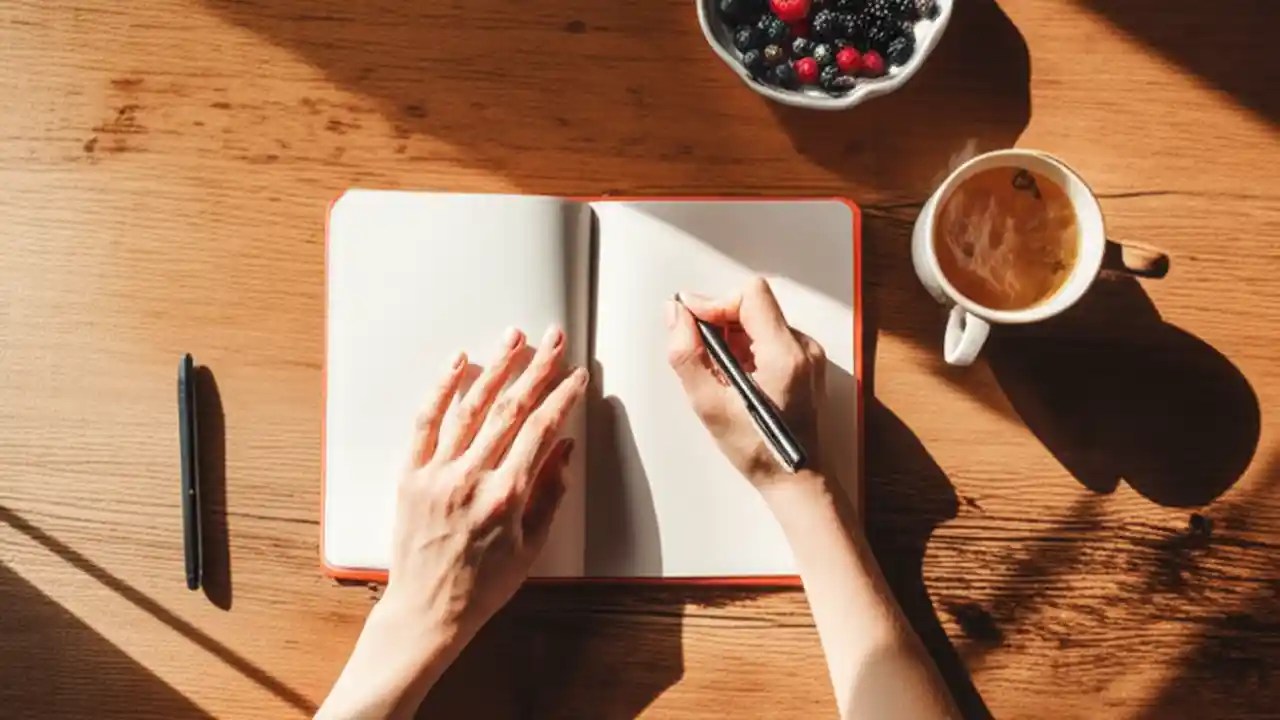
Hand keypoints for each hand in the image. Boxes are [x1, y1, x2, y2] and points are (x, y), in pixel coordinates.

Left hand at [383, 325, 587, 641]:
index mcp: (505, 497)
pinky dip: (441, 389)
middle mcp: (469, 478)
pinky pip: (425, 422)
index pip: (540, 431)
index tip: (576, 377)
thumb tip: (564, 449)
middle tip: (554, 340)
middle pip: (509, 409)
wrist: (427, 610)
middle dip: (536, 369)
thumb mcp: (531, 546)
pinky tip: (457, 362)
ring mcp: (436, 474)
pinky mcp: (410, 475)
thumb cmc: (483, 586)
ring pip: (469, 407)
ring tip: (514, 338)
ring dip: (495, 368)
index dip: (562, 398)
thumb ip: (550, 494)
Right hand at [665, 277, 826, 486]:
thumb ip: (687, 355)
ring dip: (732, 337)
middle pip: (754, 305)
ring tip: (722, 374)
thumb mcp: (709, 406)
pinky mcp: (806, 362)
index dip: (715, 303)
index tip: (691, 321)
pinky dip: (747, 349)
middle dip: (721, 323)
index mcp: (785, 354)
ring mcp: (808, 354)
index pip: (751, 295)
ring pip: (760, 320)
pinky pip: (769, 337)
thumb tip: (676, 315)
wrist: (796, 478)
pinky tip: (738, 379)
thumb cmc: (760, 451)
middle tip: (704, 356)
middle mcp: (803, 347)